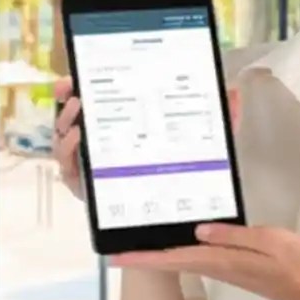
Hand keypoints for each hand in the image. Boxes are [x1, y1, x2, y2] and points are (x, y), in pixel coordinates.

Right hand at [50, 79, 241, 202]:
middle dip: (66, 99)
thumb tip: (234, 93)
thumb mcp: (202, 144)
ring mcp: (88, 166)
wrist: (173, 225)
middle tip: (73, 91)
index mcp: (119, 128)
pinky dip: (69, 151)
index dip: (79, 86)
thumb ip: (218, 120)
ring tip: (78, 114)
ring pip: (64, 140)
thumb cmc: (180, 178)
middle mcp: (98, 145)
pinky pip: (68, 169)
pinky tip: (80, 139)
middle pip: (71, 117)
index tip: (76, 73)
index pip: (93, 101)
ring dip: (65, 123)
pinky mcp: (85, 188)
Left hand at [109, 223, 299, 299]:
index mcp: (221, 261)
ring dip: (159, 252)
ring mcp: (225, 269)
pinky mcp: (234, 268)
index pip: (173, 258)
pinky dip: (179, 249)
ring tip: (138, 240)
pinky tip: (178, 239)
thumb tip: (199, 229)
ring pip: (182, 259)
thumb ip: (234, 235)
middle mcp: (218, 267)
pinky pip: (198, 257)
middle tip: (115, 249)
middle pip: (171, 260)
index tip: (115, 257)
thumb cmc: (299, 267)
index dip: (143, 257)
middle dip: (143, 256)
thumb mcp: (270, 241)